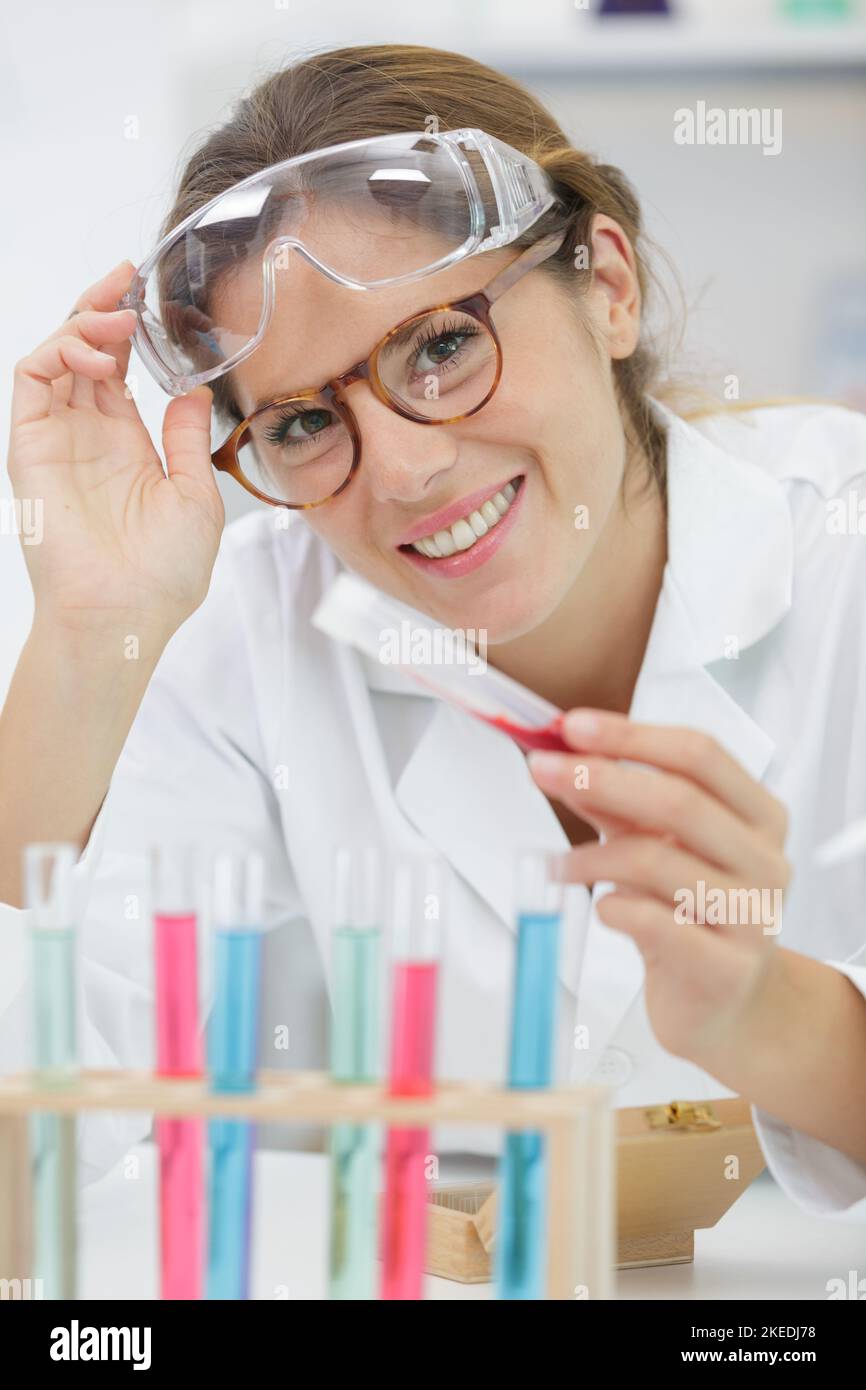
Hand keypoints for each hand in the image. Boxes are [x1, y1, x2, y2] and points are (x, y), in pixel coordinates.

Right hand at [8, 260, 224, 642]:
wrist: (124, 615)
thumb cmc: (164, 574)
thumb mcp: (196, 497)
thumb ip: (189, 440)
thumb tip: (196, 391)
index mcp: (125, 446)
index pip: (119, 371)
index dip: (128, 330)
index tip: (147, 294)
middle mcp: (86, 436)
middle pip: (83, 352)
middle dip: (102, 308)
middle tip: (126, 280)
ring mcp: (56, 438)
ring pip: (55, 355)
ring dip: (84, 325)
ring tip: (120, 324)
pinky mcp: (30, 445)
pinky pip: (31, 378)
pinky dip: (62, 352)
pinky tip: (103, 362)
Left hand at [528, 708, 791, 1069]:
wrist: (724, 1003)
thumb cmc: (691, 913)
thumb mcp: (660, 846)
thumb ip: (618, 804)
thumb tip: (562, 758)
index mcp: (759, 815)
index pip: (699, 755)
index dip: (632, 736)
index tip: (573, 726)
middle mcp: (766, 860)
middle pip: (680, 801)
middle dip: (602, 779)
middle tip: (546, 771)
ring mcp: (754, 916)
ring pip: (659, 862)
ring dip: (591, 857)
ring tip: (555, 865)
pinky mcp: (727, 969)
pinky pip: (656, 924)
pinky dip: (614, 907)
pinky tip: (600, 908)